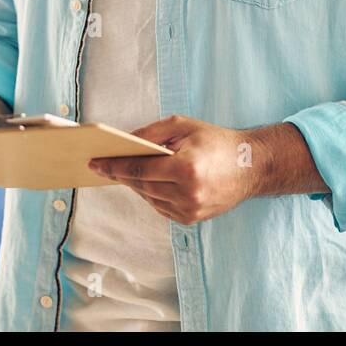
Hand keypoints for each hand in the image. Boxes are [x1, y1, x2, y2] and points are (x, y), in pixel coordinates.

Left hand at [88, 116, 255, 224]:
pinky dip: (151, 194)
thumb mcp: (184, 126)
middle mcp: (187, 193)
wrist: (250, 167)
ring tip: (122, 172)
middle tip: (101, 166)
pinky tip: (146, 182)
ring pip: (148, 198)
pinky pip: (160, 206)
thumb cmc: (217, 142)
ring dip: (135, 185)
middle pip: (141, 185)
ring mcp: (190, 210)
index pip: (140, 169)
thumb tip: (124, 143)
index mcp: (186, 168)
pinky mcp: (191, 219)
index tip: (95, 162)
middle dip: (120, 174)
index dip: (114, 166)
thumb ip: (151, 133)